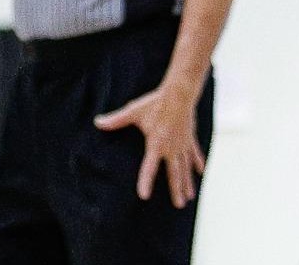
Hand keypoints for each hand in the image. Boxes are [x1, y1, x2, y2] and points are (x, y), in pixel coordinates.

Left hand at [95, 84, 205, 207]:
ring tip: (190, 197)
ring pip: (185, 167)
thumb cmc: (156, 102)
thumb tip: (97, 122)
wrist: (180, 93)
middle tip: (179, 205)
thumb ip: (116, 120)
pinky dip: (198, 162)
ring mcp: (182, 144)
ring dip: (188, 182)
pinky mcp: (189, 138)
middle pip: (174, 173)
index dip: (145, 181)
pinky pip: (194, 153)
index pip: (149, 167)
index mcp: (156, 143)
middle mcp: (171, 147)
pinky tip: (201, 172)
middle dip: (176, 189)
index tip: (144, 196)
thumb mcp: (134, 112)